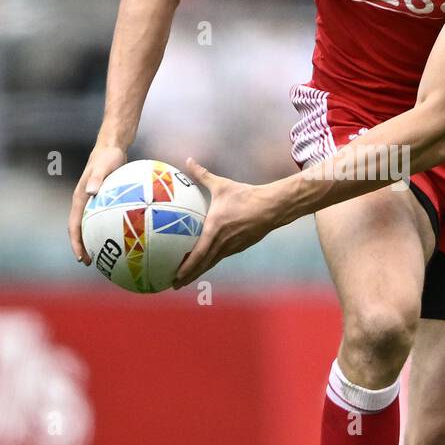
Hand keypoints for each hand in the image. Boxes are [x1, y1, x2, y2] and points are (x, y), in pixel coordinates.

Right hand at [68, 142, 127, 263]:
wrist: (111, 146)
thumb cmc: (108, 156)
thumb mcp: (104, 166)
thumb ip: (97, 178)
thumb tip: (91, 192)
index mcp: (80, 198)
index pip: (74, 226)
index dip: (76, 243)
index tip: (81, 258)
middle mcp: (84, 202)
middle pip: (79, 229)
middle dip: (83, 247)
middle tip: (90, 263)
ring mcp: (92, 201)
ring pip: (90, 225)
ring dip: (94, 240)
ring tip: (105, 254)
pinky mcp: (102, 199)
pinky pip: (103, 218)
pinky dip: (108, 229)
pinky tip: (123, 236)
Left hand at [172, 158, 279, 287]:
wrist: (272, 206)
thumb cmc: (245, 195)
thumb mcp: (221, 185)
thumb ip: (202, 174)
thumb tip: (188, 160)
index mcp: (215, 230)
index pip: (198, 254)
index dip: (187, 268)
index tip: (175, 276)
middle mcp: (223, 243)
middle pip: (203, 265)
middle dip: (188, 277)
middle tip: (173, 284)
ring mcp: (232, 247)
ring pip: (212, 263)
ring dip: (198, 272)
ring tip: (184, 279)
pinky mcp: (240, 247)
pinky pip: (221, 257)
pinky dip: (209, 263)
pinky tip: (204, 263)